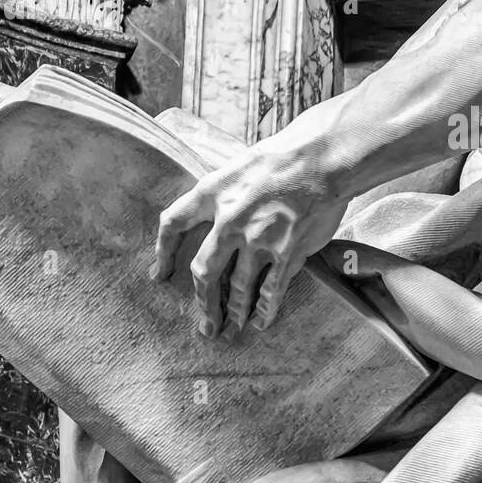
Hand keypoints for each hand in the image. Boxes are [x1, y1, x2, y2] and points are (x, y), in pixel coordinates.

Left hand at [152, 145, 347, 338]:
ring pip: (238, 287)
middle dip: (203, 302)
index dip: (162, 252)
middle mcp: (228, 221)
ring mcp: (257, 239)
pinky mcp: (286, 252)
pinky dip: (266, 309)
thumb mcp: (241, 165)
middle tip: (205, 323)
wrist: (322, 159)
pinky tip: (261, 322)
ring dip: (234, 311)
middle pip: (203, 271)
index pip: (172, 224)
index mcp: (212, 193)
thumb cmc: (286, 155)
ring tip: (232, 328)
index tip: (159, 274)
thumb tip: (219, 215)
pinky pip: (272, 289)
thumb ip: (226, 193)